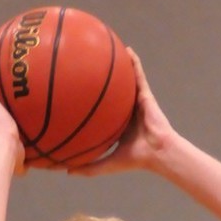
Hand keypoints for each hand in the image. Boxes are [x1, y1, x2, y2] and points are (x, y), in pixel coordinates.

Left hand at [69, 48, 177, 175]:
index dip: (88, 103)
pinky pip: (139, 74)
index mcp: (115, 124)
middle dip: (98, 80)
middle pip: (109, 91)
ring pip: (124, 79)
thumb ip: (87, 167)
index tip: (71, 94)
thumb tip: (63, 171)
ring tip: (104, 48)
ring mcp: (135, 100)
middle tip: (82, 67)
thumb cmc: (135, 159)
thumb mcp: (106, 164)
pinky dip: (134, 62)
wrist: (156, 153)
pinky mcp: (145, 94)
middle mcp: (124, 109)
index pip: (99, 111)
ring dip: (117, 64)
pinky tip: (127, 49)